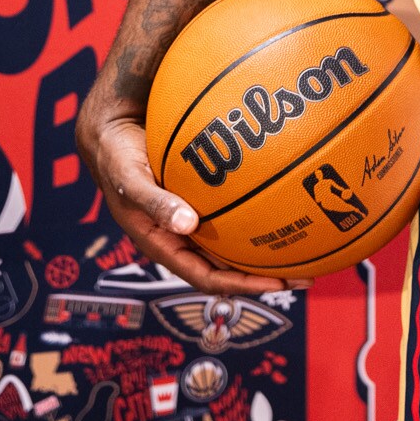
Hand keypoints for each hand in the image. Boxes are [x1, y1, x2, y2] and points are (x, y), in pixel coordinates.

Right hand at [76, 107, 294, 297]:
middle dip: (265, 274)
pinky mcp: (200, 198)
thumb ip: (155, 203)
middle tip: (306, 274)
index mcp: (164, 245)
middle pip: (227, 267)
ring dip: (265, 248)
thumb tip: (188, 225)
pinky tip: (285, 200)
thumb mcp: (131, 182)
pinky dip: (257, 211)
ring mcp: (193, 220)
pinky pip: (232, 211)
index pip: (207, 277)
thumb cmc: (118, 160)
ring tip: (306, 245)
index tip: (276, 284)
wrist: (113, 135)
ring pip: (233, 242)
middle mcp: (182, 238)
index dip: (241, 285)